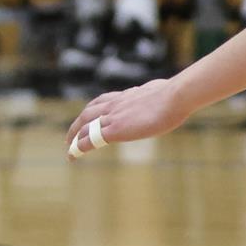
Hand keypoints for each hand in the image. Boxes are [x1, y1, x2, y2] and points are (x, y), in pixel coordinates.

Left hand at [65, 77, 190, 157]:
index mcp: (127, 95)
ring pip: (85, 126)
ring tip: (69, 146)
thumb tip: (169, 89)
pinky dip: (78, 148)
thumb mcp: (162, 91)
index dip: (94, 110)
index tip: (90, 116)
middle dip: (78, 123)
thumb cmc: (175, 95)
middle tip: (72, 134)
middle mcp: (115, 104)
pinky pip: (90, 140)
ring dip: (74, 136)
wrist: (174, 97)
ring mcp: (114, 116)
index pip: (103, 101)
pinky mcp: (115, 130)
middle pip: (88, 112)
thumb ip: (157, 93)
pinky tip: (73, 155)